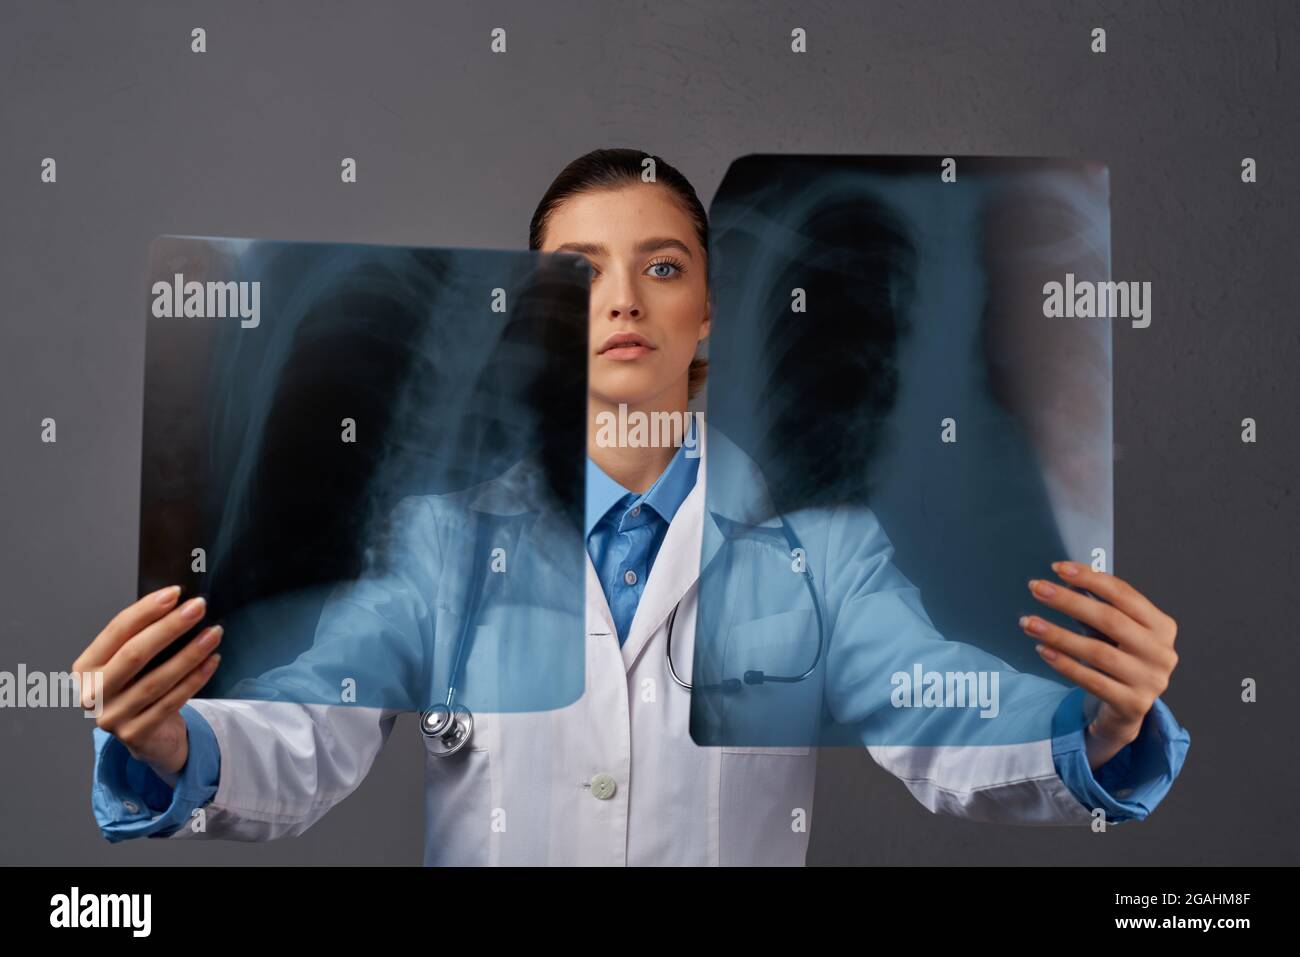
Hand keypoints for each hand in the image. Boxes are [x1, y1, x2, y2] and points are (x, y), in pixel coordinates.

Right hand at [71, 586, 222, 776]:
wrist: (148, 735)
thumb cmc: (139, 687)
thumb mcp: (131, 664)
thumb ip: (143, 637)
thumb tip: (178, 604)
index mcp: (86, 668)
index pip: (116, 631)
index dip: (146, 610)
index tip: (174, 593)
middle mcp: (93, 693)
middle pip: (134, 654)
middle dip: (170, 627)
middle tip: (198, 607)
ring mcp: (112, 717)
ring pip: (156, 680)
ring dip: (190, 653)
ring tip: (213, 633)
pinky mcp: (136, 734)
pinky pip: (171, 702)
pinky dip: (195, 679)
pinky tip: (212, 660)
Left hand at [1018, 562, 1178, 769]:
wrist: (1129, 707)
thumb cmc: (1120, 658)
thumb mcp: (1118, 632)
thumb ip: (1101, 608)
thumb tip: (1065, 581)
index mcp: (1162, 626)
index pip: (1124, 594)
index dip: (1090, 578)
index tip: (1058, 568)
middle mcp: (1161, 652)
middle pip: (1110, 619)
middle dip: (1069, 601)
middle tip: (1036, 588)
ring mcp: (1150, 681)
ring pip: (1097, 652)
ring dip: (1058, 634)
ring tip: (1029, 622)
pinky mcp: (1132, 704)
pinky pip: (1091, 680)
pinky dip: (1064, 663)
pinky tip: (1042, 650)